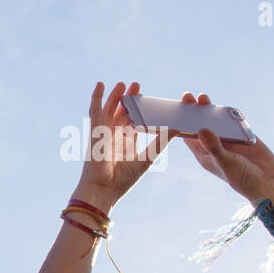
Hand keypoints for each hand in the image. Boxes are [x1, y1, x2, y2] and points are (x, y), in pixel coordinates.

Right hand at [73, 81, 172, 210]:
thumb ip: (161, 141)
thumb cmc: (123, 179)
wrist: (105, 188)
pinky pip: (95, 110)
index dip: (139, 111)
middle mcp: (114, 137)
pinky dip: (97, 97)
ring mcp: (103, 133)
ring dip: (116, 96)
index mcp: (126, 144)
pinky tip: (101, 84)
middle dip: (129, 100)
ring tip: (125, 84)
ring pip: (110, 109)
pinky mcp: (95, 131)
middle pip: (122, 113)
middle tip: (137, 86)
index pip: (133, 123)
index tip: (148, 99)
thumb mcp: (148, 157)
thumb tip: (178, 129)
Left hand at [179, 92, 273, 203]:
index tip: (172, 111)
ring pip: (216, 121)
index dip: (179, 123)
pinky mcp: (242, 134)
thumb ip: (214, 146)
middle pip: (200, 124)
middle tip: (186, 96)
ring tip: (201, 96)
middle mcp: (213, 144)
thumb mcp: (225, 162)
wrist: (267, 181)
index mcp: (203, 153)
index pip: (187, 136)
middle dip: (193, 111)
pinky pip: (233, 120)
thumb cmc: (241, 177)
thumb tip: (201, 129)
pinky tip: (221, 105)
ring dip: (210, 109)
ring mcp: (228, 138)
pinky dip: (228, 113)